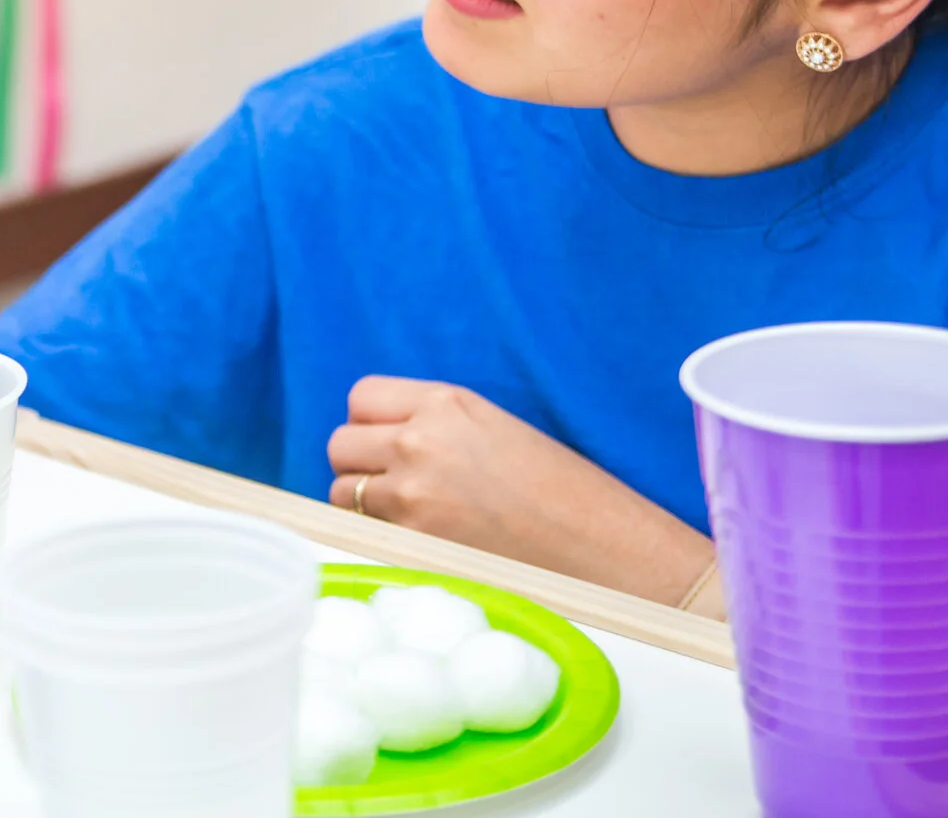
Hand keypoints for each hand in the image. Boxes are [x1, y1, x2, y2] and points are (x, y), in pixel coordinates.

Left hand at [327, 377, 712, 604]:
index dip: (369, 422)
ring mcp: (413, 491)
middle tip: (392, 485)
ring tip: (408, 519)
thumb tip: (386, 440)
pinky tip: (412, 542)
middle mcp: (422, 439)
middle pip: (341, 443)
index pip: (363, 397)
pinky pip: (361, 530)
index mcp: (449, 402)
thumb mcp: (497, 432)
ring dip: (362, 504)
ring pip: (343, 490)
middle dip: (358, 463)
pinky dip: (374, 536)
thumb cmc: (562, 493)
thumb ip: (437, 427)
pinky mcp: (413, 539)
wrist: (605, 549)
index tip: (386, 442)